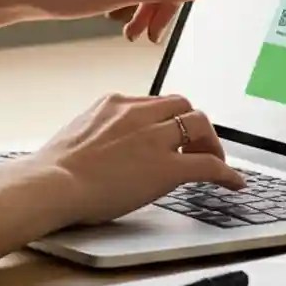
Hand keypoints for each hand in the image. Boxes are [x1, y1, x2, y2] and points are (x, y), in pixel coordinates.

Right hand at [27, 93, 244, 225]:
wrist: (52, 183)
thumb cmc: (54, 168)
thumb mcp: (78, 133)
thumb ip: (100, 131)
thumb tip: (107, 146)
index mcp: (115, 103)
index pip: (155, 102)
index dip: (168, 118)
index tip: (172, 132)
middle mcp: (138, 113)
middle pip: (182, 105)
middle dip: (193, 123)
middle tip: (197, 145)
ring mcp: (154, 137)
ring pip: (199, 124)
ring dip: (211, 142)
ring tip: (215, 160)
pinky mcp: (167, 166)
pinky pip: (208, 164)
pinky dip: (226, 172)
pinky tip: (233, 182)